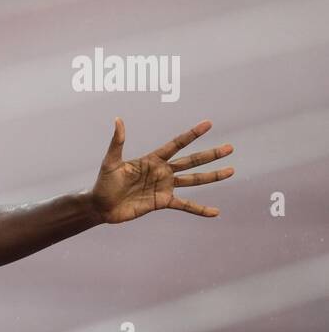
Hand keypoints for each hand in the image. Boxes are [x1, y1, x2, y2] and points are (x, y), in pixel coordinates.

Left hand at [89, 118, 233, 223]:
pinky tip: (215, 212)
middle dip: (210, 154)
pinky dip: (200, 209)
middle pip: (191, 161)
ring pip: (193, 180)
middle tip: (230, 147)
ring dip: (212, 176)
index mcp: (152, 159)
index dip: (192, 134)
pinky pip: (186, 205)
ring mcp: (164, 187)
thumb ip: (117, 142)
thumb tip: (118, 119)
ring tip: (231, 170)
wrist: (101, 206)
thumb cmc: (104, 182)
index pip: (176, 144)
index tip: (208, 124)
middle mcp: (162, 171)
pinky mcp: (163, 202)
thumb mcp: (110, 161)